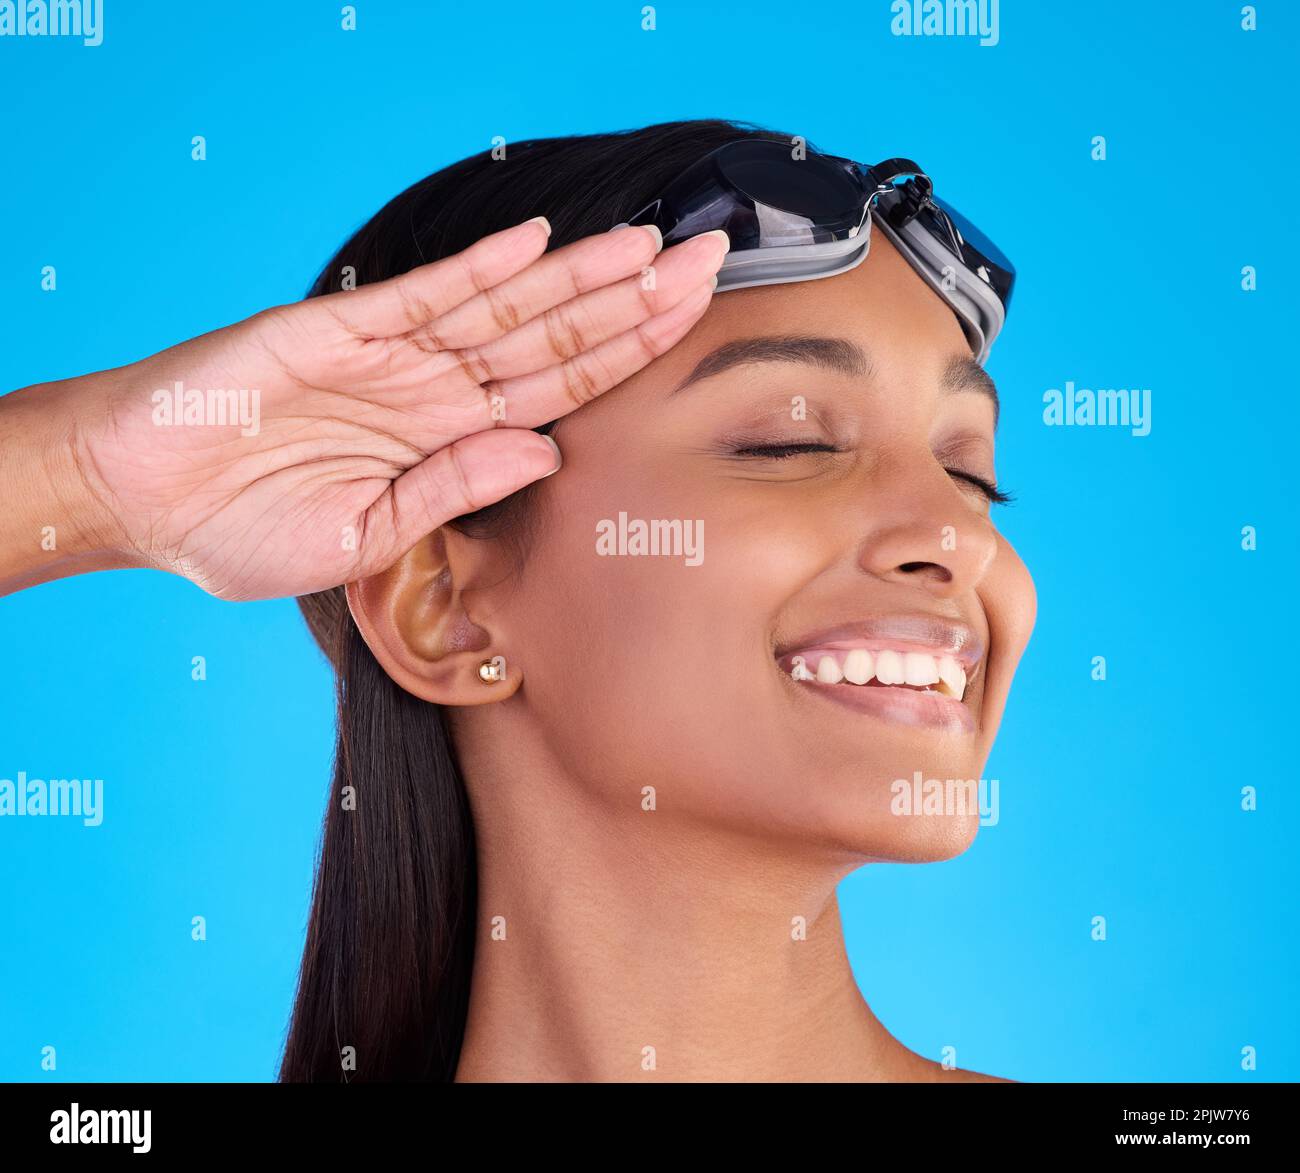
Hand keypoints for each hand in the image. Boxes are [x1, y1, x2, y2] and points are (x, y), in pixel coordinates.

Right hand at [7, 219, 726, 599]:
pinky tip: (536, 245)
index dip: (625, 353)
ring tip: (649, 246)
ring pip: (501, 307)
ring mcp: (387, 355)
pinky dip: (475, 270)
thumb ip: (453, 491)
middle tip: (708, 262)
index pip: (558, 390)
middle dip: (631, 302)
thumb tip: (547, 456)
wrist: (141, 503)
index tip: (689, 322)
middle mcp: (431, 387)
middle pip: (551, 337)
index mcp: (446, 437)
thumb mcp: (366, 538)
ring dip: (576, 278)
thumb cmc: (244, 528)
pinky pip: (415, 296)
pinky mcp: (331, 330)